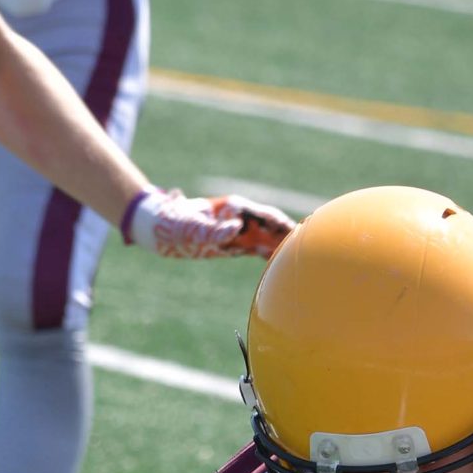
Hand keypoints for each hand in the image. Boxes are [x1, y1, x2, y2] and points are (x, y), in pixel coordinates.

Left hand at [123, 188, 293, 258]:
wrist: (159, 228)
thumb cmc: (174, 224)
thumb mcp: (191, 227)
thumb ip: (213, 229)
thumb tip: (236, 228)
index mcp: (233, 208)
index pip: (265, 215)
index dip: (281, 224)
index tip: (297, 232)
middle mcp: (240, 218)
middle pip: (272, 226)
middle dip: (290, 234)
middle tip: (312, 245)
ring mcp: (239, 231)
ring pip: (268, 237)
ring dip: (283, 246)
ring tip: (305, 256)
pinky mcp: (235, 243)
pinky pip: (259, 248)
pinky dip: (272, 254)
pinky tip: (283, 263)